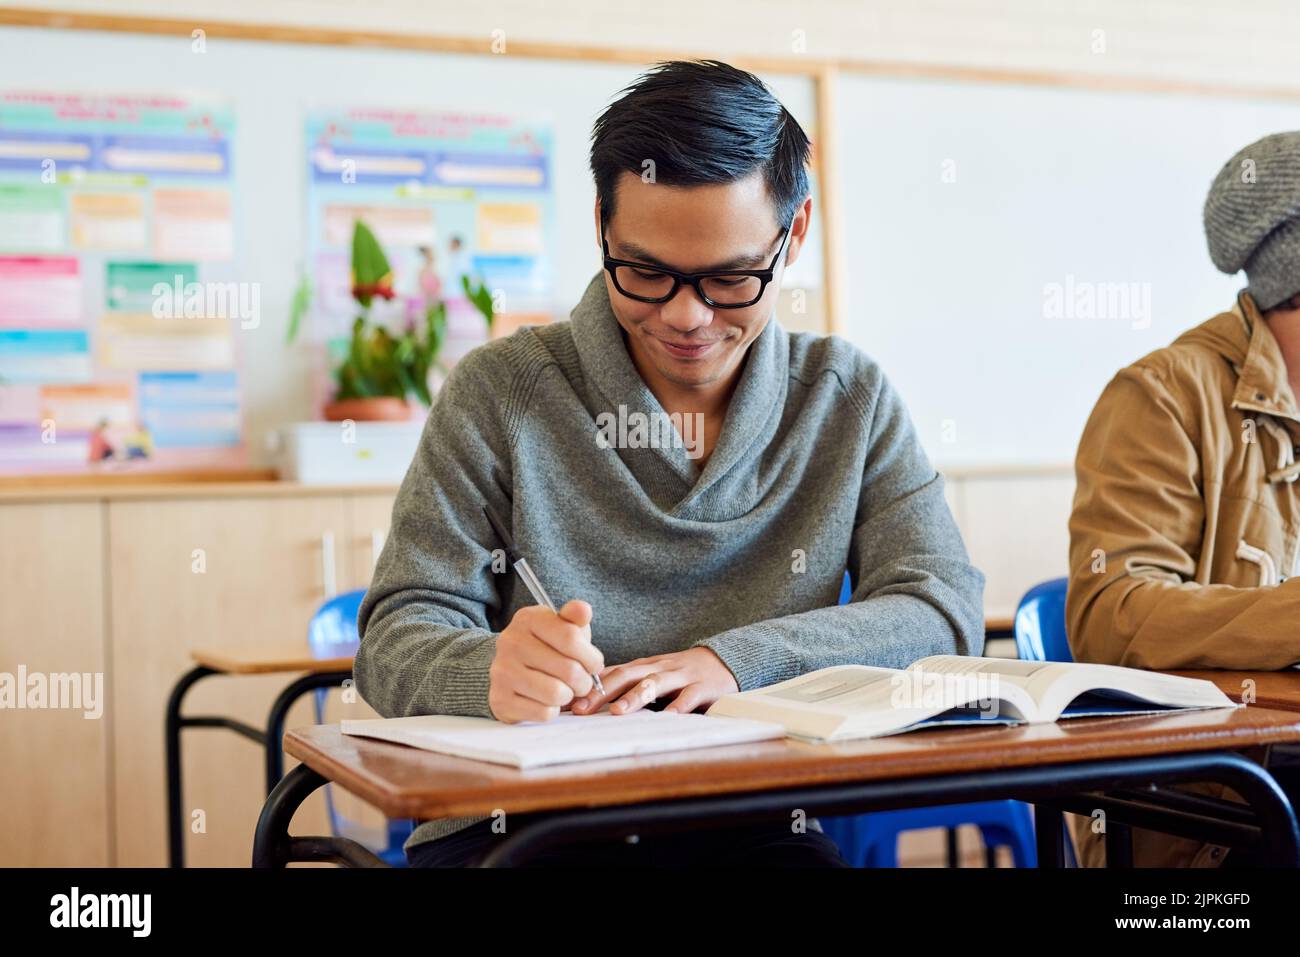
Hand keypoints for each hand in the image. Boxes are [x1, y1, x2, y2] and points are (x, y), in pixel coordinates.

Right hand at [488, 600, 603, 722]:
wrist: (509, 668)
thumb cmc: (545, 646)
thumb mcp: (561, 626)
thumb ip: (575, 617)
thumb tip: (584, 610)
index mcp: (528, 619)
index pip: (570, 637)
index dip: (591, 657)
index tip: (595, 664)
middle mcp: (510, 642)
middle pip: (568, 669)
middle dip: (584, 681)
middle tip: (582, 681)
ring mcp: (502, 672)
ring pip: (557, 693)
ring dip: (569, 696)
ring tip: (566, 690)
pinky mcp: (501, 700)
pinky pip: (544, 713)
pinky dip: (552, 710)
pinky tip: (546, 700)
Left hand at [570, 647, 738, 716]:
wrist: (724, 660)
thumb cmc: (680, 674)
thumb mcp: (652, 674)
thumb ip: (626, 684)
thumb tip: (588, 699)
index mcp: (643, 666)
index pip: (610, 673)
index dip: (587, 685)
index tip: (566, 700)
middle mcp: (657, 668)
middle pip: (626, 675)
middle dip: (602, 691)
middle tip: (582, 708)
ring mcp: (680, 676)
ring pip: (654, 683)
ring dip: (635, 697)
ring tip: (619, 712)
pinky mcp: (702, 686)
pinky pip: (689, 697)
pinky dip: (678, 706)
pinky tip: (668, 717)